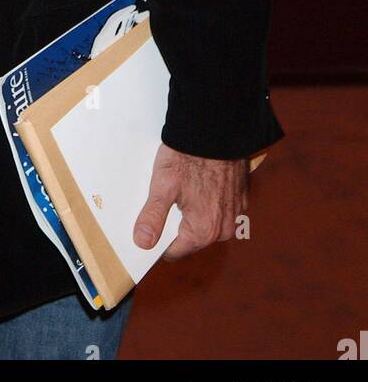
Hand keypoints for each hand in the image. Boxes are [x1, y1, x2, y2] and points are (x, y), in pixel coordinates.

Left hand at [133, 142, 248, 259]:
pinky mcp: (240, 197)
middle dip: (176, 224)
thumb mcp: (163, 185)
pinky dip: (207, 202)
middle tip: (165, 199)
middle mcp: (224, 228)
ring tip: (181, 189)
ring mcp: (235, 213)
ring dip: (193, 213)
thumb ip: (153, 218)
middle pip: (191, 238)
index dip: (158, 240)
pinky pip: (219, 209)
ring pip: (206, 224)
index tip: (149, 225)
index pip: (175, 251)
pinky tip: (197, 184)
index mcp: (204, 231)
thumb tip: (143, 243)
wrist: (216, 130)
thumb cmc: (189, 156)